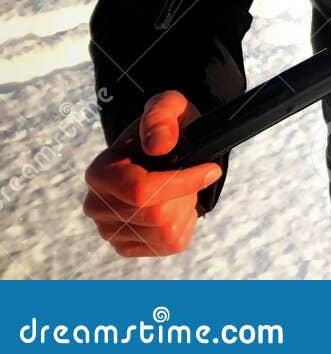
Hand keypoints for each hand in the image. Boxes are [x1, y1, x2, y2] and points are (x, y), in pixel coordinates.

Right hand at [83, 91, 220, 257]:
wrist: (161, 151)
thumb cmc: (165, 128)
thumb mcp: (168, 106)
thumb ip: (161, 116)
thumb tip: (159, 145)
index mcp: (100, 173)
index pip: (141, 191)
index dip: (183, 183)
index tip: (211, 169)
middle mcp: (97, 206)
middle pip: (157, 215)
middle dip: (187, 195)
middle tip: (192, 175)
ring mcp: (109, 230)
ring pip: (165, 233)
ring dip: (186, 210)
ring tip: (182, 189)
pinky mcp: (127, 246)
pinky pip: (168, 245)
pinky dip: (183, 225)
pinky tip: (177, 205)